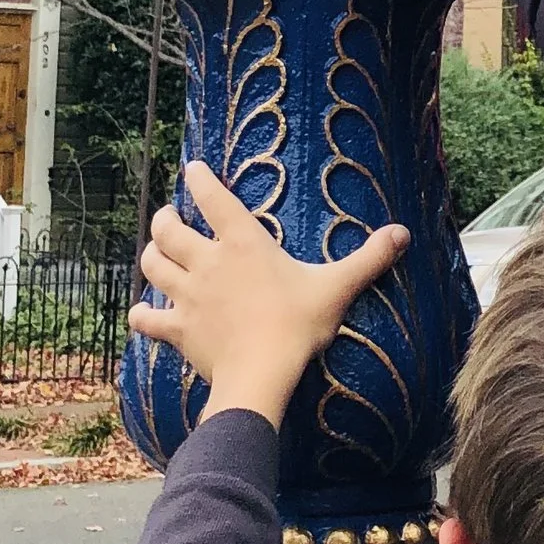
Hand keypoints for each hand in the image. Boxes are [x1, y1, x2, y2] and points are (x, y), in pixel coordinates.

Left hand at [129, 161, 408, 427]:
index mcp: (243, 244)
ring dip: (151, 256)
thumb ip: (368, 259)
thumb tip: (403, 233)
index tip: (193, 169)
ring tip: (155, 252)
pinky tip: (140, 313)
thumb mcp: (337, 288)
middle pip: (168, 229)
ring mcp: (188, 296)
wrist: (262, 374)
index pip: (214, 198)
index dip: (200, 179)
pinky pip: (149, 318)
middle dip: (165, 220)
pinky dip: (142, 314)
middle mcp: (208, 262)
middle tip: (169, 218)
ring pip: (153, 265)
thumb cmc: (298, 325)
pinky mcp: (178, 328)